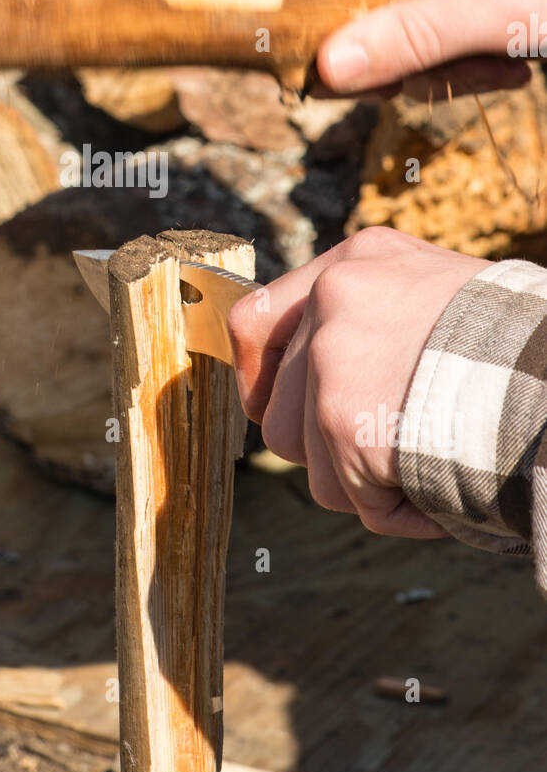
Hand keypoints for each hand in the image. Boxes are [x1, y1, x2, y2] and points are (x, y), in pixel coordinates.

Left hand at [227, 228, 487, 537]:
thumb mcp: (438, 291)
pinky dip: (396, 509)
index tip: (275, 406)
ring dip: (360, 479)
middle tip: (385, 448)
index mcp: (356, 261)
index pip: (254, 321)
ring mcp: (334, 361)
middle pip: (277, 407)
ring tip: (425, 463)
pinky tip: (441, 489)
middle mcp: (334, 300)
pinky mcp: (347, 424)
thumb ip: (373, 315)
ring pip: (307, 457)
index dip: (260, 378)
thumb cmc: (517, 344)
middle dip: (323, 445)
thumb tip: (318, 371)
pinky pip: (351, 496)